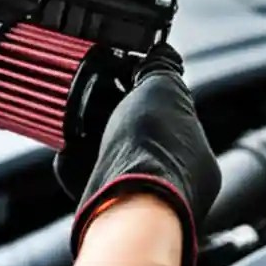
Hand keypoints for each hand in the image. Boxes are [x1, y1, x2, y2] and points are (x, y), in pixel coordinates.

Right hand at [58, 43, 220, 265]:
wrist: (126, 205)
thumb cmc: (153, 152)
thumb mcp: (163, 88)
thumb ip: (162, 68)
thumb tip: (161, 51)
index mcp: (197, 158)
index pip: (173, 119)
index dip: (146, 96)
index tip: (124, 82)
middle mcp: (173, 185)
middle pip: (138, 141)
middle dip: (114, 120)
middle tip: (95, 104)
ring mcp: (140, 202)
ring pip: (111, 163)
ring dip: (91, 143)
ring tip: (77, 126)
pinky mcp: (106, 213)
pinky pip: (87, 182)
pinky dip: (75, 167)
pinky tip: (67, 153)